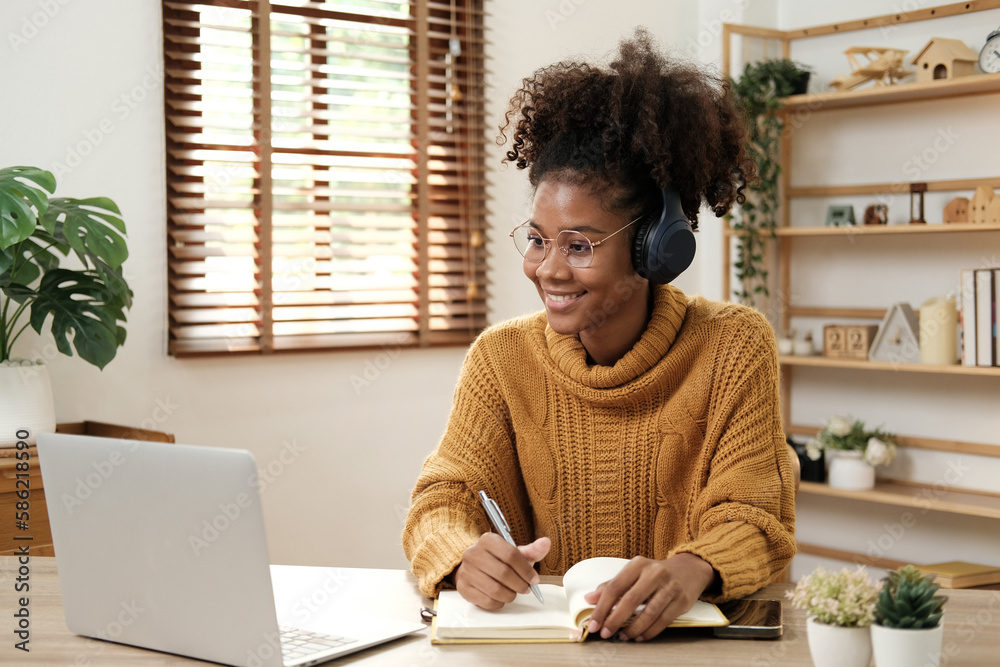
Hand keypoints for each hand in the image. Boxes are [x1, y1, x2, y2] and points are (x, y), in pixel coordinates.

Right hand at [453, 534, 550, 609]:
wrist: (473, 566)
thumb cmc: (497, 560)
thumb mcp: (514, 552)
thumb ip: (531, 550)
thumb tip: (546, 543)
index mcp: (488, 540)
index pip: (511, 554)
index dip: (526, 570)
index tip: (534, 579)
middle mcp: (473, 553)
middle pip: (503, 573)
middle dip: (520, 584)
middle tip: (526, 588)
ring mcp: (466, 571)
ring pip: (495, 590)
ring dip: (510, 595)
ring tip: (513, 593)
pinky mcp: (462, 588)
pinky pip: (486, 601)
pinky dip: (498, 603)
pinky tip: (500, 597)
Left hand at [582, 553, 715, 641]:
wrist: (689, 569)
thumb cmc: (655, 573)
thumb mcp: (634, 573)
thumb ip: (612, 585)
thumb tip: (590, 598)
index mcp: (638, 564)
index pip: (615, 587)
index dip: (602, 607)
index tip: (594, 623)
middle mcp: (654, 573)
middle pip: (630, 600)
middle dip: (615, 620)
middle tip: (605, 633)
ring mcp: (670, 587)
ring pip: (648, 613)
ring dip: (632, 629)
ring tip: (623, 636)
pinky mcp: (681, 600)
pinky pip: (663, 621)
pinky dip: (649, 632)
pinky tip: (640, 636)